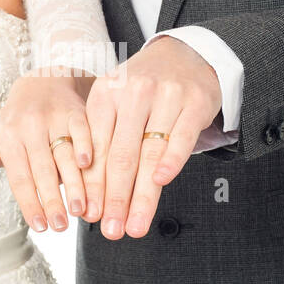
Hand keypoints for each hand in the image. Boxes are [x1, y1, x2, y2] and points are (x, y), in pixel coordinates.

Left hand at [0, 70, 96, 230]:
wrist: (43, 82)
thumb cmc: (17, 122)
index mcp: (8, 136)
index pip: (19, 177)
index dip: (29, 203)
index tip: (39, 227)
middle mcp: (29, 125)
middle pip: (42, 169)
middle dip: (51, 200)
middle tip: (59, 227)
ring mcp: (54, 117)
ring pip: (65, 154)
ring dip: (74, 183)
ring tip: (79, 210)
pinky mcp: (76, 111)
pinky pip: (82, 131)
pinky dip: (86, 148)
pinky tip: (88, 167)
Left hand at [83, 36, 221, 239]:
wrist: (186, 53)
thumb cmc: (144, 88)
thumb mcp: (116, 104)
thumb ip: (102, 143)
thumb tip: (89, 197)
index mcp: (106, 95)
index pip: (96, 149)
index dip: (92, 186)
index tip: (89, 216)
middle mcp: (133, 94)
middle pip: (121, 156)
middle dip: (114, 199)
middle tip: (111, 230)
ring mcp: (165, 97)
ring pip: (150, 153)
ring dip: (142, 195)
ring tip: (135, 225)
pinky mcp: (194, 103)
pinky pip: (180, 137)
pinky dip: (171, 160)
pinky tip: (161, 182)